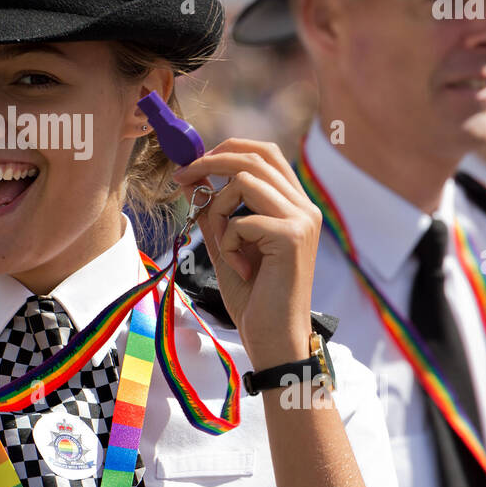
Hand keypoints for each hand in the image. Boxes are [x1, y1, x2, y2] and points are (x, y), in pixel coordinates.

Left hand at [172, 139, 321, 371]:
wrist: (273, 337)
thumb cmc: (254, 296)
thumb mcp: (226, 244)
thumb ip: (213, 211)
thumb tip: (192, 179)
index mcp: (294, 204)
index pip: (264, 153)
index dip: (227, 149)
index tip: (193, 163)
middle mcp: (304, 206)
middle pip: (253, 158)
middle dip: (210, 163)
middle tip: (181, 177)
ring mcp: (302, 220)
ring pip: (244, 182)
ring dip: (218, 210)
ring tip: (222, 244)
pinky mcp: (291, 236)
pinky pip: (240, 220)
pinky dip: (226, 241)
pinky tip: (239, 267)